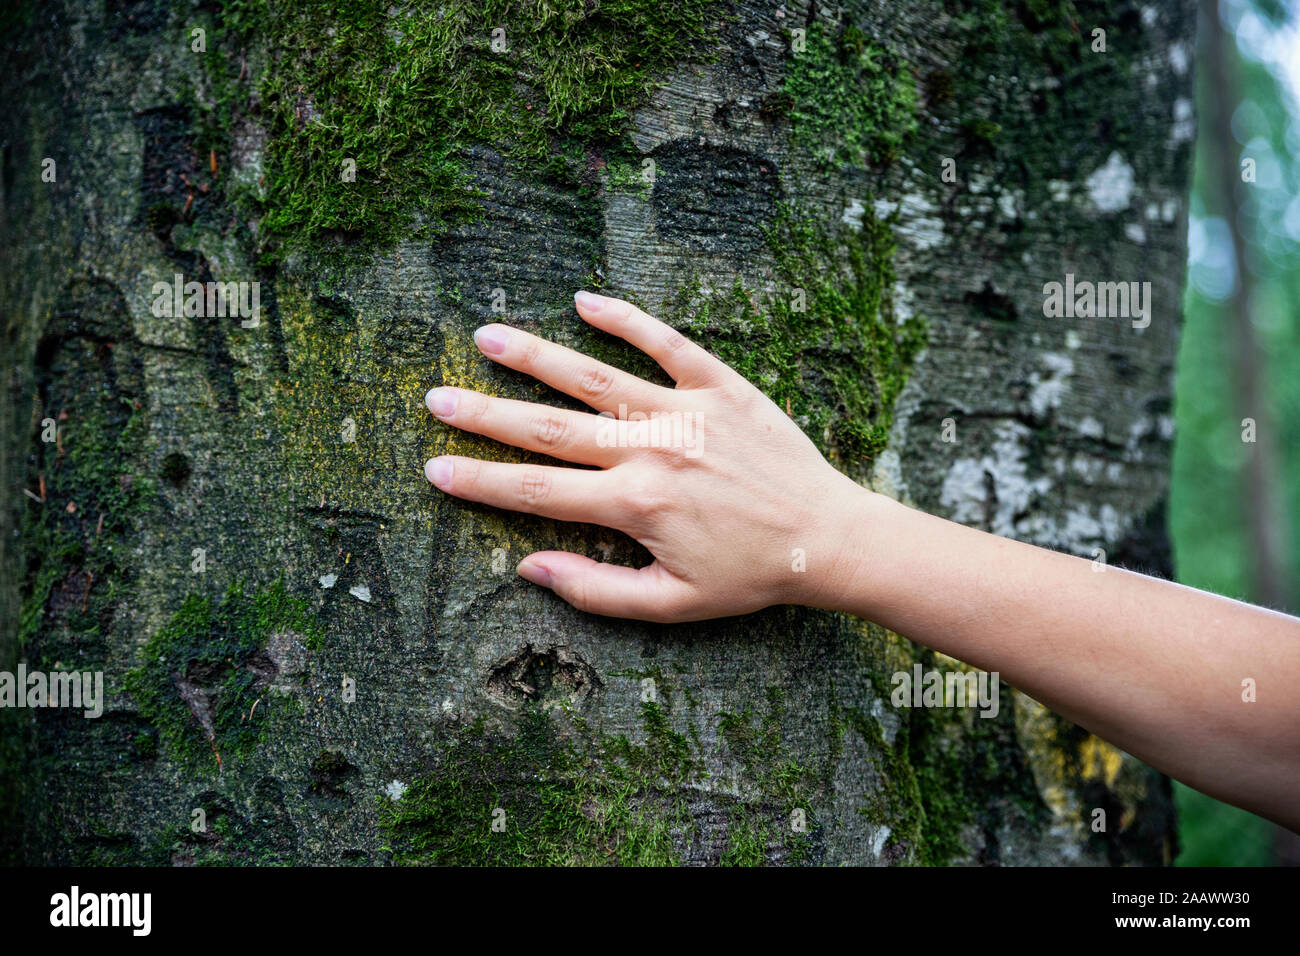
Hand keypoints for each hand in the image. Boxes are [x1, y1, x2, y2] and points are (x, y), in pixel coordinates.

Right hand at [423, 290, 871, 621]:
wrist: (827, 538)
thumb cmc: (749, 576)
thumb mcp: (672, 605)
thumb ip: (596, 589)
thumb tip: (528, 568)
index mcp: (634, 506)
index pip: (538, 490)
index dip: (481, 481)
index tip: (435, 467)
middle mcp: (651, 451)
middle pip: (550, 428)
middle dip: (486, 415)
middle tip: (437, 397)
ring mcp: (685, 412)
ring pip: (595, 378)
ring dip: (536, 357)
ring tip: (487, 337)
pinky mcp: (721, 387)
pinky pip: (668, 343)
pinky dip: (627, 320)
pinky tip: (585, 301)